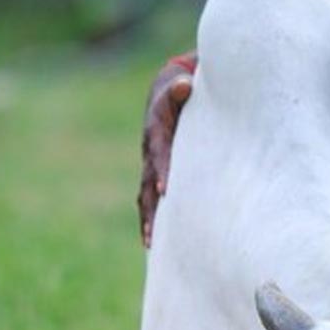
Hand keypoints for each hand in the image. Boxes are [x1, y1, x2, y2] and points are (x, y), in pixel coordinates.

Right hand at [139, 54, 195, 247]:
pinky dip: (151, 219)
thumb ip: (180, 88)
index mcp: (155, 133)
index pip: (158, 155)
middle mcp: (149, 153)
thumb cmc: (179, 91)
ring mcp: (150, 165)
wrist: (168, 93)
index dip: (161, 171)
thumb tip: (185, 85)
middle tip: (155, 231)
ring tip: (150, 244)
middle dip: (151, 207)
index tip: (164, 190)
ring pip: (144, 196)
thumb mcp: (179, 86)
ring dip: (147, 220)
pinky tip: (155, 243)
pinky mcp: (155, 174)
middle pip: (146, 184)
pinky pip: (150, 199)